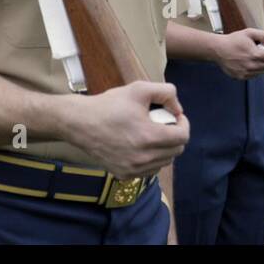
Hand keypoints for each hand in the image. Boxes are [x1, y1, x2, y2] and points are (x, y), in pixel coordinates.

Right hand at [58, 81, 189, 177]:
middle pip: (176, 151)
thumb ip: (166, 92)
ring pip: (164, 163)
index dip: (183, 124)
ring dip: (166, 149)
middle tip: (166, 124)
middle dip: (176, 136)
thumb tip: (178, 110)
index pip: (182, 137)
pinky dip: (153, 160)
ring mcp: (133, 169)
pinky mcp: (124, 175)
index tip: (176, 117)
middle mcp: (142, 158)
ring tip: (155, 135)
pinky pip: (150, 171)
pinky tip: (144, 147)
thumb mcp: (139, 89)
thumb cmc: (109, 105)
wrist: (80, 123)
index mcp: (148, 137)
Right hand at [213, 28, 263, 79]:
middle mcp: (252, 66)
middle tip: (263, 52)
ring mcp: (246, 73)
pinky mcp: (241, 77)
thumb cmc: (234, 40)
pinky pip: (254, 75)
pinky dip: (255, 70)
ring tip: (255, 57)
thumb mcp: (249, 32)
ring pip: (262, 71)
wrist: (218, 49)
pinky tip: (249, 63)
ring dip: (262, 65)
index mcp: (255, 54)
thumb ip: (262, 35)